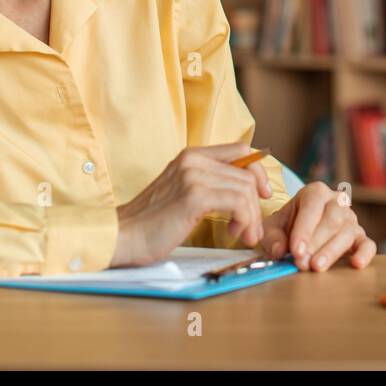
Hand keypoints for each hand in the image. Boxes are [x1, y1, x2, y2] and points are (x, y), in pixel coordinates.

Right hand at [110, 141, 271, 267]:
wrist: (123, 236)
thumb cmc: (152, 222)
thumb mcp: (183, 192)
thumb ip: (208, 183)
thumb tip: (245, 190)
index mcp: (191, 155)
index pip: (240, 149)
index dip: (258, 172)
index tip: (262, 196)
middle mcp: (193, 160)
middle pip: (247, 172)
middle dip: (256, 204)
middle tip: (251, 229)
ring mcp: (193, 175)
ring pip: (245, 189)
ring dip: (251, 217)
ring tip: (242, 235)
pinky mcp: (194, 196)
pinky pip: (238, 202)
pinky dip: (244, 220)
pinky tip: (234, 233)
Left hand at [260, 181, 375, 271]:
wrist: (299, 232)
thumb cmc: (287, 227)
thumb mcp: (273, 228)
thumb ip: (273, 238)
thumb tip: (279, 251)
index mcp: (315, 192)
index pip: (313, 206)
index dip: (304, 229)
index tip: (295, 250)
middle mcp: (337, 202)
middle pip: (332, 220)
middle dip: (316, 243)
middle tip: (302, 262)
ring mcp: (351, 219)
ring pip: (347, 233)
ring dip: (331, 251)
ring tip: (317, 267)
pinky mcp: (361, 237)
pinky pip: (368, 244)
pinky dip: (364, 254)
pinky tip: (356, 263)